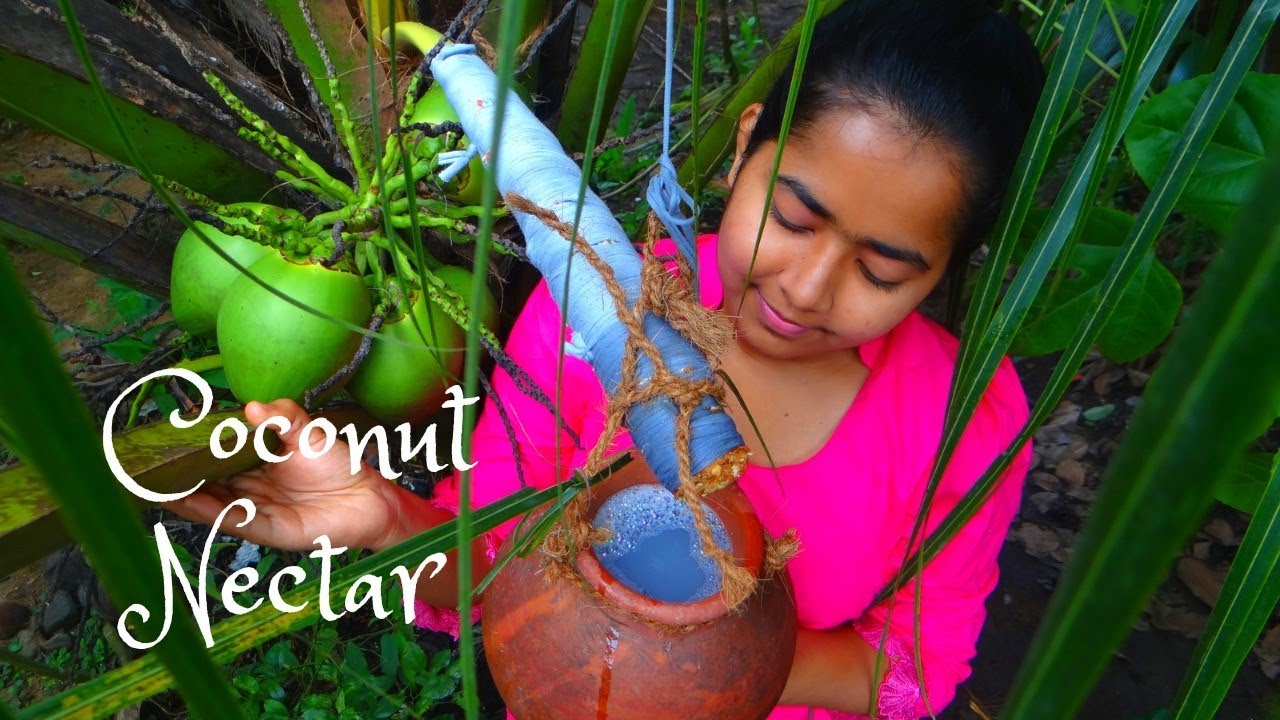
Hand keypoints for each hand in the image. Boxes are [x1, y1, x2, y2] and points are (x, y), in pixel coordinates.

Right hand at [162, 399, 397, 551]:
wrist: (368, 497)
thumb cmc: (338, 463)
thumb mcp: (308, 431)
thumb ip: (282, 417)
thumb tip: (251, 407)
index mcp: (256, 461)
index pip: (215, 456)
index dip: (188, 451)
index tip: (160, 440)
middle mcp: (250, 487)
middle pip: (205, 482)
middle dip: (174, 476)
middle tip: (138, 465)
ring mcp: (256, 510)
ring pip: (211, 503)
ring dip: (181, 495)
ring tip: (148, 485)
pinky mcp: (266, 530)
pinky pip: (231, 521)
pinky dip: (206, 511)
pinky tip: (183, 501)